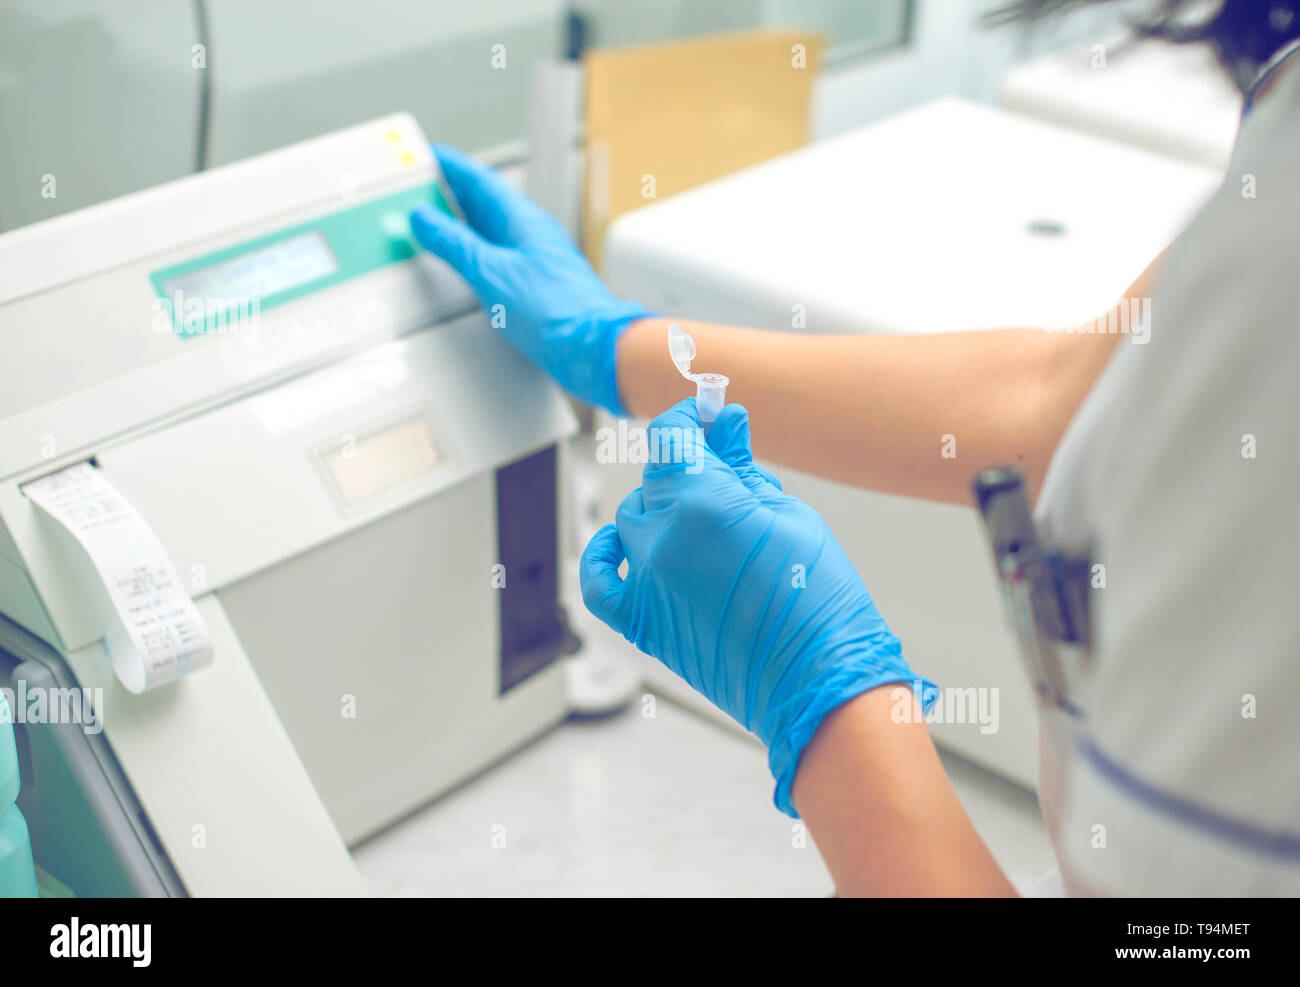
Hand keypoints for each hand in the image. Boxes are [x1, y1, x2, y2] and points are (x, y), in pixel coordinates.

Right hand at [409, 143, 650, 414]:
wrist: (591, 349)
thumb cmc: (557, 310)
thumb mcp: (491, 272)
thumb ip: (455, 245)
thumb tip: (425, 219)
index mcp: (524, 221)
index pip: (482, 182)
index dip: (452, 167)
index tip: (428, 156)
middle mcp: (531, 237)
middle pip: (485, 205)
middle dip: (452, 193)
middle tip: (422, 185)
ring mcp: (534, 262)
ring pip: (490, 232)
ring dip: (461, 224)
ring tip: (434, 219)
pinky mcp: (534, 289)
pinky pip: (495, 258)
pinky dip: (473, 253)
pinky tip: (465, 262)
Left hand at [580, 399, 934, 814]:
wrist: (817, 681)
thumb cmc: (819, 602)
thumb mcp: (790, 516)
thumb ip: (743, 469)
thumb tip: (725, 425)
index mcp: (701, 503)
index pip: (672, 437)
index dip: (688, 417)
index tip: (705, 413)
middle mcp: (661, 539)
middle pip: (657, 478)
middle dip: (690, 468)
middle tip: (731, 477)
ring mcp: (645, 582)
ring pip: (632, 519)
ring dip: (663, 510)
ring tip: (712, 524)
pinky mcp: (642, 620)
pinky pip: (599, 579)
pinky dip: (603, 555)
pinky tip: (621, 544)